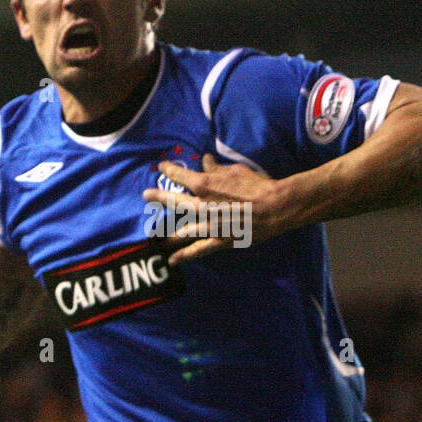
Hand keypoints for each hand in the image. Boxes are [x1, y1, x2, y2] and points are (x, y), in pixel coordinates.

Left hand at [142, 154, 293, 264]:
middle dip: (157, 198)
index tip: (161, 168)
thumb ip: (216, 168)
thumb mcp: (235, 171)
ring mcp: (208, 226)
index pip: (179, 175)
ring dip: (165, 233)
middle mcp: (201, 206)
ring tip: (154, 237)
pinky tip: (172, 261)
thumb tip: (205, 159)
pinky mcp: (219, 241)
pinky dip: (184, 256)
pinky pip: (198, 250)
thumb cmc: (257, 185)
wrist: (275, 207)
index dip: (168, 170)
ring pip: (180, 231)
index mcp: (204, 184)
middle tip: (146, 196)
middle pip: (172, 202)